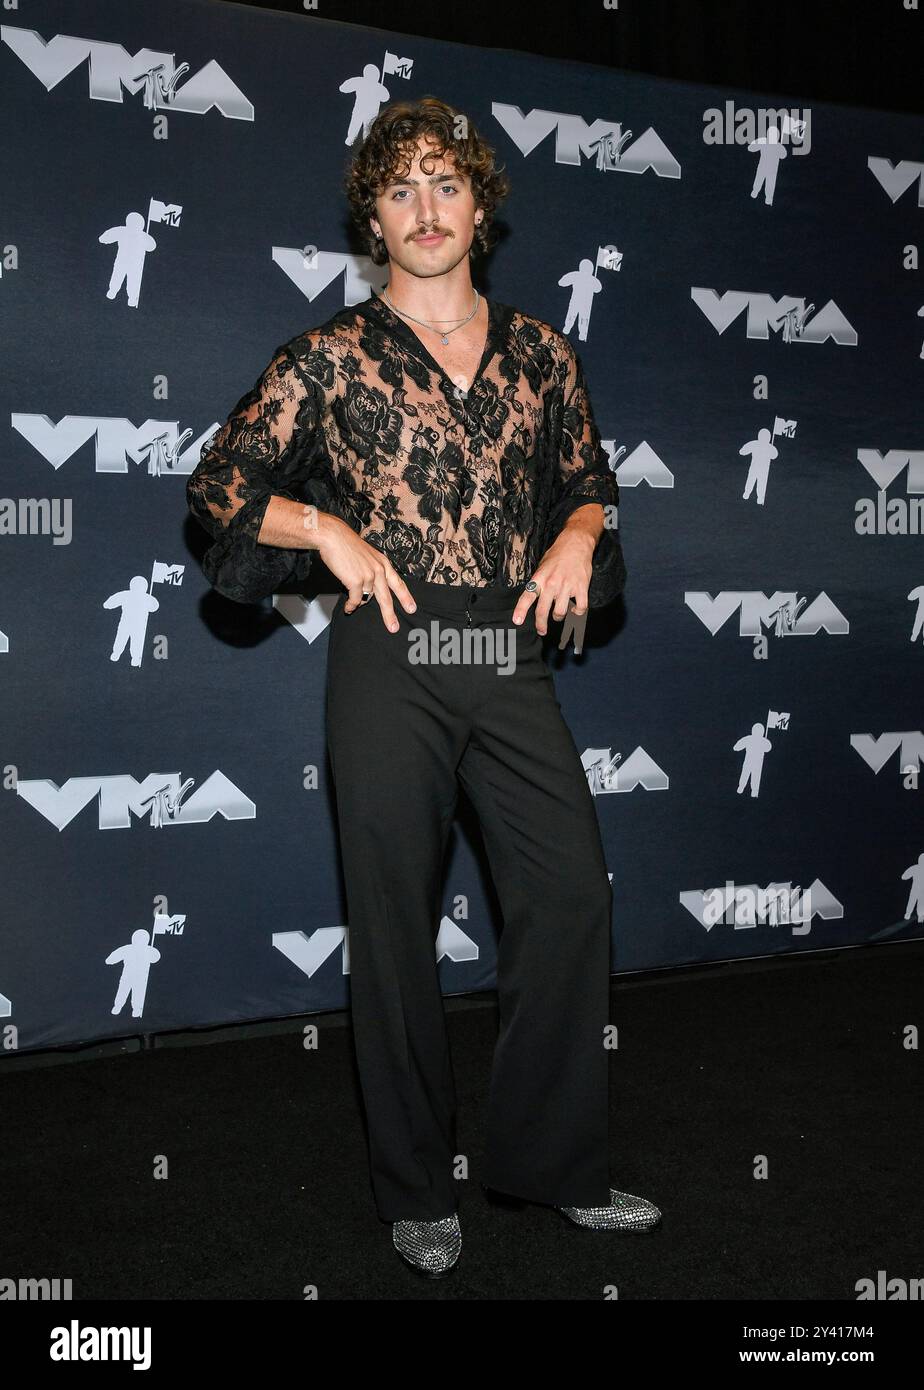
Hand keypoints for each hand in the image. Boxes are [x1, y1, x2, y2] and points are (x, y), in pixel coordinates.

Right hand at [318, 517, 416, 631]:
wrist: (334, 537)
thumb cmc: (346, 545)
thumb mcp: (367, 555)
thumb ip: (371, 570)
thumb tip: (368, 588)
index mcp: (383, 563)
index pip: (398, 583)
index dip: (405, 597)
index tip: (412, 608)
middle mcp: (378, 570)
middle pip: (387, 597)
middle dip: (390, 615)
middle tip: (394, 627)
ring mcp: (369, 576)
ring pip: (367, 598)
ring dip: (358, 604)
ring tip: (352, 608)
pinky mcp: (356, 581)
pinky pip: (355, 599)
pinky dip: (351, 605)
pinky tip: (348, 608)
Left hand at [511, 529, 595, 634]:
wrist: (576, 543)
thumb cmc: (557, 555)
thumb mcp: (542, 566)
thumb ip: (538, 582)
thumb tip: (533, 597)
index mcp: (539, 578)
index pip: (527, 596)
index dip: (521, 610)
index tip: (517, 621)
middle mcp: (551, 584)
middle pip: (543, 611)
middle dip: (541, 625)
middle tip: (541, 630)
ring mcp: (567, 586)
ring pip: (560, 613)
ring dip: (559, 617)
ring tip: (559, 614)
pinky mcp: (581, 587)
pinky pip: (580, 608)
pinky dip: (578, 612)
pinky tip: (575, 610)